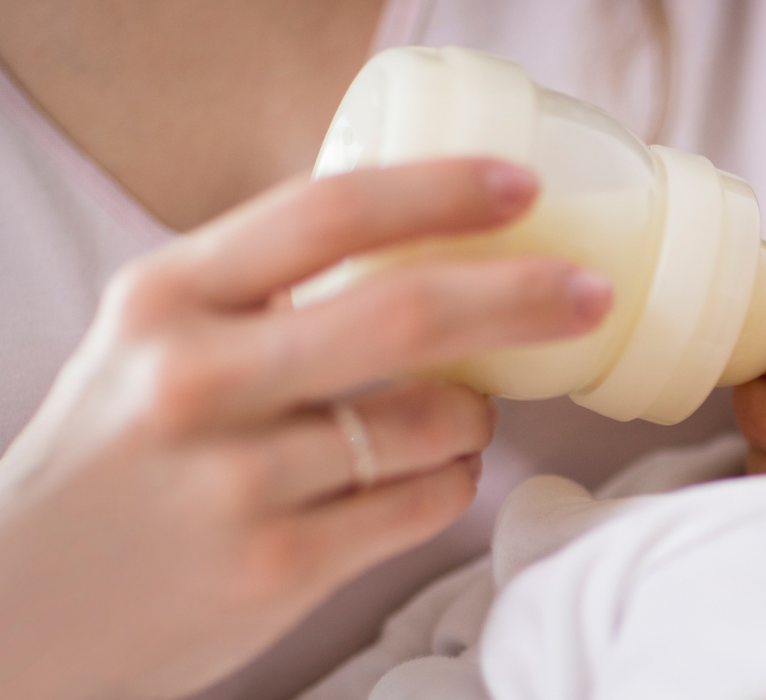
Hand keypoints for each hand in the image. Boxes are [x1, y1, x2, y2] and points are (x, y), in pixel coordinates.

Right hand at [0, 159, 611, 699]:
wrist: (22, 610)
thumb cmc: (114, 459)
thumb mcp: (150, 343)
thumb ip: (257, 292)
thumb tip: (419, 239)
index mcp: (166, 298)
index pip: (327, 213)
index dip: (441, 191)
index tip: (522, 187)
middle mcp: (196, 380)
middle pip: (406, 312)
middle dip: (523, 295)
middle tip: (588, 292)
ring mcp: (238, 481)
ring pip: (431, 421)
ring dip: (476, 410)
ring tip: (463, 411)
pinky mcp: (277, 565)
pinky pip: (424, 501)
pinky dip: (453, 479)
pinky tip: (434, 472)